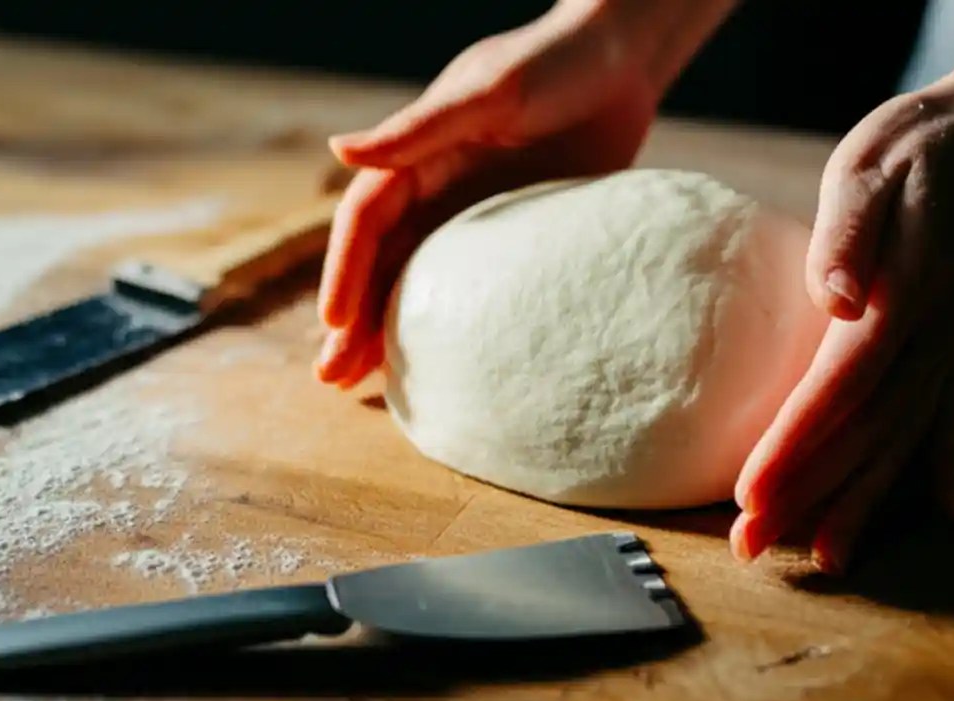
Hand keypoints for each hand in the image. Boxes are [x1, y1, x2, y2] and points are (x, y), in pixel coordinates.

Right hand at [314, 1, 660, 387]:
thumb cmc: (554, 63)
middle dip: (351, 317)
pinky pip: (472, 285)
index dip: (344, 269)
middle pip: (380, 260)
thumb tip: (339, 152)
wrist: (623, 62)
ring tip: (361, 385)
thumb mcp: (490, 93)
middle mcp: (434, 186)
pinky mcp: (513, 232)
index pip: (366, 219)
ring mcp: (472, 213)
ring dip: (387, 328)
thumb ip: (419, 128)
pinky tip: (441, 360)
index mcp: (417, 153)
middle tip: (330, 376)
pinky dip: (449, 321)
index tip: (333, 320)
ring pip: (418, 280)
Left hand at [728, 33, 953, 573]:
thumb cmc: (919, 145)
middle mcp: (930, 336)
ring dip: (860, 500)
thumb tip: (834, 298)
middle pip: (864, 433)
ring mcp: (948, 344)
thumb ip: (848, 232)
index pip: (839, 388)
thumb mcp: (870, 164)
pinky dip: (939, 466)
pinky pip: (947, 416)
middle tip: (750, 547)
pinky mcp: (952, 340)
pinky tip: (945, 511)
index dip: (795, 448)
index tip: (750, 496)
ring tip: (824, 559)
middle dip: (806, 496)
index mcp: (901, 295)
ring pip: (901, 440)